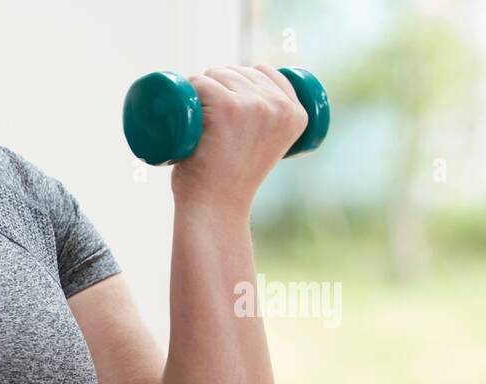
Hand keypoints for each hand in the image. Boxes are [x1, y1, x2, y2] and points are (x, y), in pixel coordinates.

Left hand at [171, 65, 308, 215]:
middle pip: (238, 71)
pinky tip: (188, 109)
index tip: (225, 107)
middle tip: (206, 123)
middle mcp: (280, 107)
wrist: (213, 210)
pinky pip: (200, 82)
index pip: (264, 72)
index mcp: (297, 114)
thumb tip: (252, 100)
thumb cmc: (230, 184)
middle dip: (217, 85)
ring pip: (217, 74)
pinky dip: (188, 89)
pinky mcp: (227, 108)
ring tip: (197, 122)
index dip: (239, 82)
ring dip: (200, 89)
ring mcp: (254, 106)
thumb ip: (265, 124)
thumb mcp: (263, 147)